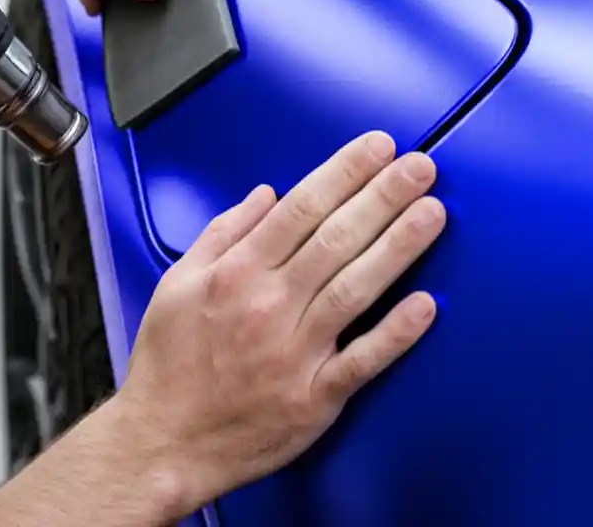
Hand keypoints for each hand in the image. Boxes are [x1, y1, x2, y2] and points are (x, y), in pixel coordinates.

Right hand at [116, 131, 444, 517]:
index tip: (378, 148)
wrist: (161, 443)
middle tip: (421, 167)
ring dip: (398, 247)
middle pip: (336, 238)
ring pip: (355, 288)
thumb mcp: (176, 284)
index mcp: (236, 273)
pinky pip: (361, 361)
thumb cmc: (168, 367)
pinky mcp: (314, 398)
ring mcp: (295, 352)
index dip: (345, 172)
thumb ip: (223, 234)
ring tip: (432, 213)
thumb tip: (265, 195)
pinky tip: (425, 306)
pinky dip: (394, 334)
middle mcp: (269, 305)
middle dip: (383, 196)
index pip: (301, 208)